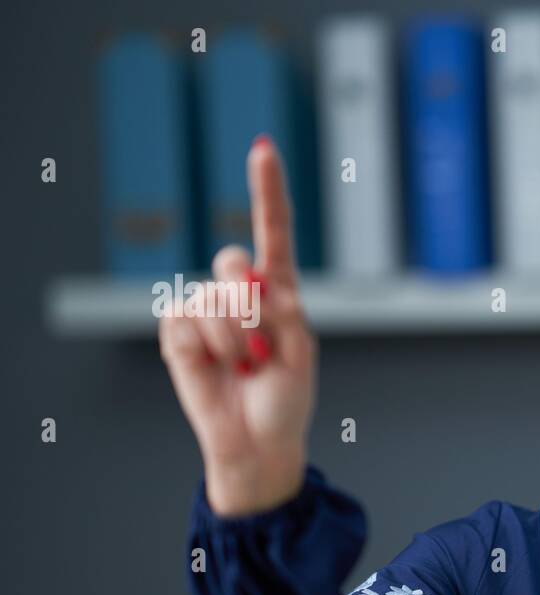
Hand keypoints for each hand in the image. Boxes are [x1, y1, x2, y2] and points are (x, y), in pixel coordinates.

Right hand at [158, 136, 317, 515]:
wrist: (258, 441)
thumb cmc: (285, 399)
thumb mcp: (303, 354)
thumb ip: (288, 314)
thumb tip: (257, 283)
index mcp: (277, 290)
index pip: (271, 230)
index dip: (266, 190)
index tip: (262, 148)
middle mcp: (239, 292)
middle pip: (231, 260)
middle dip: (248, 302)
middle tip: (261, 347)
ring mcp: (204, 309)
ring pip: (212, 297)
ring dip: (235, 340)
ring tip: (245, 367)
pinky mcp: (178, 330)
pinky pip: (187, 319)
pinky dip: (209, 347)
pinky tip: (217, 368)